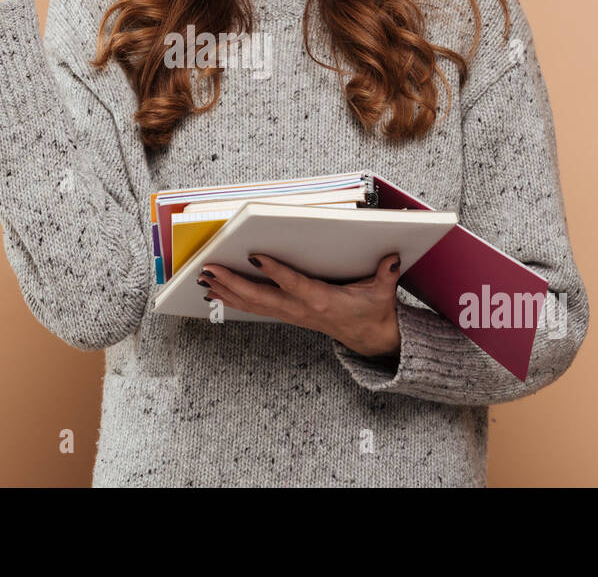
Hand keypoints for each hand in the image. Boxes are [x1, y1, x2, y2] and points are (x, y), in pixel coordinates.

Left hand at [199, 252, 402, 358]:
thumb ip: (386, 275)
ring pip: (252, 304)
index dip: (274, 272)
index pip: (293, 284)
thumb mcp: (383, 294)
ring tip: (204, 278)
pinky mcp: (288, 314)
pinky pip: (255, 308)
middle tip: (210, 269)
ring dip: (226, 291)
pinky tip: (216, 292)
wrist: (371, 339)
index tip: (254, 257)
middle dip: (232, 283)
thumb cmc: (373, 312)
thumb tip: (392, 257)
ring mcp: (291, 314)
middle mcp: (301, 308)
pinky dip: (234, 299)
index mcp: (321, 300)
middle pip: (261, 297)